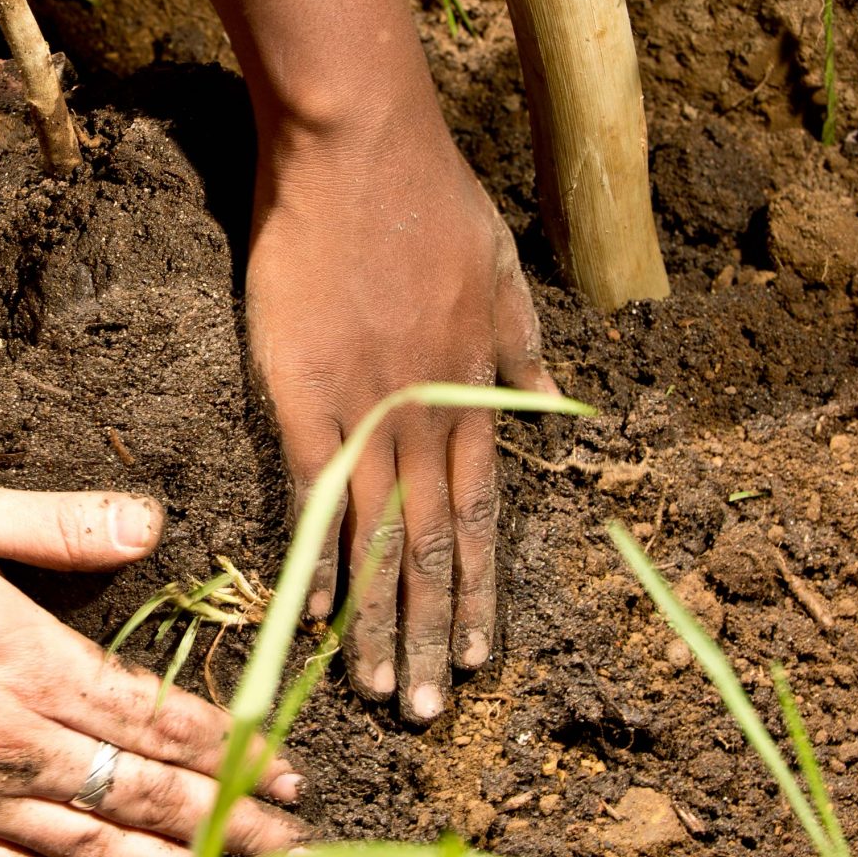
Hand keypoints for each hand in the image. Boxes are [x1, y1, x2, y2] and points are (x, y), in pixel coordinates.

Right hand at [0, 474, 305, 856]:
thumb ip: (60, 525)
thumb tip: (153, 521)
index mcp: (30, 660)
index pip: (154, 718)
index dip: (229, 750)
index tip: (288, 774)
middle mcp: (8, 740)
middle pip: (137, 793)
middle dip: (223, 823)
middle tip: (290, 852)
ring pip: (83, 847)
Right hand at [246, 107, 557, 726]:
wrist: (359, 145)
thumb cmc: (430, 196)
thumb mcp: (503, 267)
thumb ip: (522, 344)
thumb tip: (555, 399)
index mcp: (477, 388)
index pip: (485, 512)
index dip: (481, 588)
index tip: (479, 653)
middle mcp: (430, 413)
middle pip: (437, 543)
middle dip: (435, 631)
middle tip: (432, 711)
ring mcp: (366, 407)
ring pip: (381, 535)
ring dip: (383, 620)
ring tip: (383, 692)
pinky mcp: (302, 391)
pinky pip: (314, 493)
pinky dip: (320, 559)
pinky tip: (320, 614)